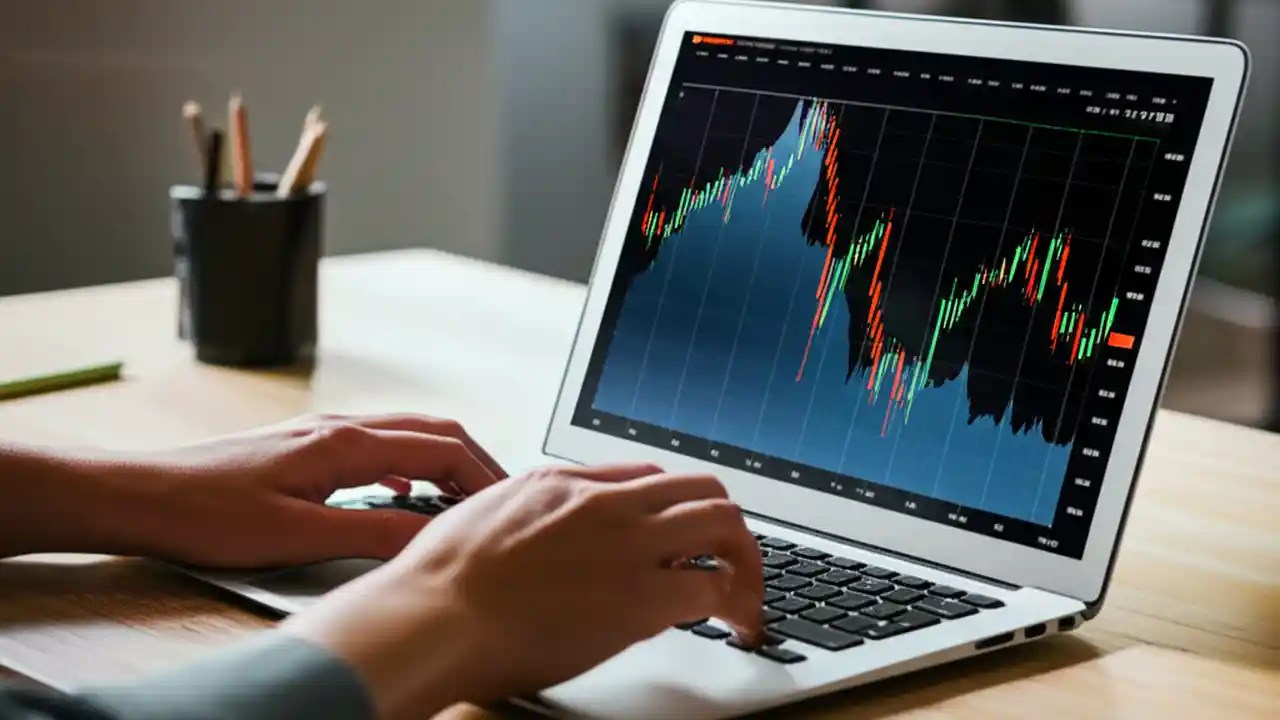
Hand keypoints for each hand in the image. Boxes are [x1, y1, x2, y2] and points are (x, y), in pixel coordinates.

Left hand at [67, 413, 502, 566]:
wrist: (143, 495)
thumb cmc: (207, 513)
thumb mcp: (299, 536)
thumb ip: (373, 535)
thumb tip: (433, 539)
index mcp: (346, 443)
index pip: (442, 447)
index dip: (483, 475)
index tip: (506, 504)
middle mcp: (339, 427)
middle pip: (432, 431)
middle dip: (474, 463)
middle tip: (499, 500)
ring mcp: (321, 434)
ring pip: (405, 435)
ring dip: (443, 462)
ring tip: (461, 500)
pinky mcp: (304, 449)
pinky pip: (376, 446)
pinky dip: (407, 465)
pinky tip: (400, 492)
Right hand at [282, 463, 764, 718]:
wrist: (436, 613)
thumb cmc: (446, 575)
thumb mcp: (493, 510)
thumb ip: (540, 505)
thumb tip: (565, 512)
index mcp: (569, 481)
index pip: (651, 476)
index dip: (675, 508)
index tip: (682, 536)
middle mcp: (609, 505)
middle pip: (703, 489)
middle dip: (728, 526)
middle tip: (734, 561)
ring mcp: (629, 547)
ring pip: (722, 526)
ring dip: (745, 561)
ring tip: (748, 596)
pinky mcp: (640, 599)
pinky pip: (711, 587)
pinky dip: (732, 605)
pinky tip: (731, 625)